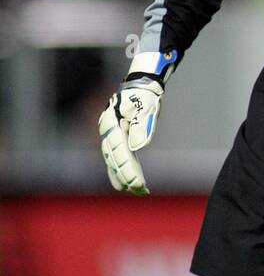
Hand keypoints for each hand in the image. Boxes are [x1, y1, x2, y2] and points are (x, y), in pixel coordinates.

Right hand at [98, 50, 176, 193]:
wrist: (140, 84)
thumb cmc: (143, 94)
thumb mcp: (145, 106)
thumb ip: (141, 125)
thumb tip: (137, 146)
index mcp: (111, 122)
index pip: (119, 150)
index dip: (127, 167)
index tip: (136, 181)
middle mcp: (107, 130)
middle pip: (114, 158)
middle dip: (125, 175)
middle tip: (136, 190)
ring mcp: (110, 134)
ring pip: (113, 160)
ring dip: (122, 176)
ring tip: (133, 190)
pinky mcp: (116, 137)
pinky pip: (117, 157)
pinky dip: (121, 170)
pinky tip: (126, 182)